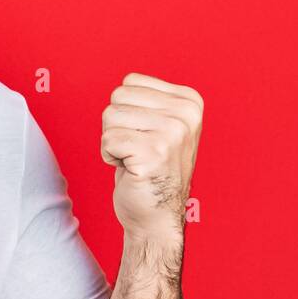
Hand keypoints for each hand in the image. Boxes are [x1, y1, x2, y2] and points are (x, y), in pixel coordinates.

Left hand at [101, 72, 203, 241]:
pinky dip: (109, 156)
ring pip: (109, 116)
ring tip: (134, 159)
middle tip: (137, 149)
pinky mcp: (153, 153)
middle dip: (117, 125)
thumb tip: (125, 83)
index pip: (130, 82)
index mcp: (190, 101)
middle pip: (117, 97)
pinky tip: (131, 169)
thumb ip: (148, 100)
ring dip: (113, 141)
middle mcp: (186, 114)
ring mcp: (172, 133)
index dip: (127, 110)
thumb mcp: (160, 124)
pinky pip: (107, 140)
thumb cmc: (151, 168)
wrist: (157, 216)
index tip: (145, 134)